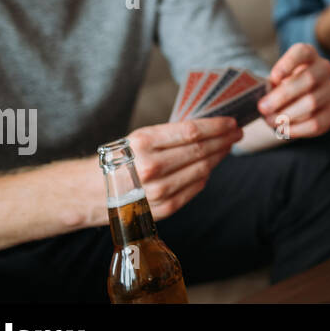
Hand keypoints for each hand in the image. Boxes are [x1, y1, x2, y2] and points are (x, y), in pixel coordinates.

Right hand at [126, 116, 243, 219]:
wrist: (92, 193)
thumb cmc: (121, 160)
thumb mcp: (140, 138)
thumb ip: (172, 135)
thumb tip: (210, 128)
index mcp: (143, 143)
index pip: (192, 131)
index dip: (217, 126)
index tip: (232, 121)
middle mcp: (151, 167)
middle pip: (200, 150)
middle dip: (224, 139)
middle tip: (237, 132)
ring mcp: (158, 191)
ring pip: (202, 169)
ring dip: (219, 156)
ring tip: (227, 147)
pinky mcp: (164, 209)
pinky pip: (195, 188)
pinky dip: (205, 175)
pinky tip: (209, 167)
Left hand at [256, 43, 329, 139]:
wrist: (295, 102)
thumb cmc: (281, 87)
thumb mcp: (273, 82)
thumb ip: (270, 87)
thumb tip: (264, 102)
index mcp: (308, 55)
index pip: (303, 52)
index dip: (288, 63)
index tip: (273, 77)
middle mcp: (323, 69)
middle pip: (309, 79)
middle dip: (283, 95)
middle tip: (263, 107)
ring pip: (312, 102)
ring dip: (287, 114)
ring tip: (271, 120)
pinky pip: (316, 122)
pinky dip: (297, 128)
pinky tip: (283, 129)